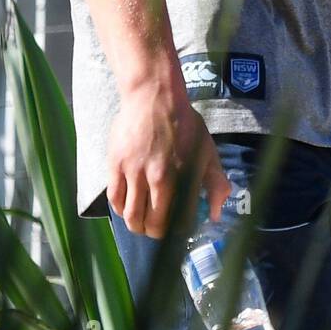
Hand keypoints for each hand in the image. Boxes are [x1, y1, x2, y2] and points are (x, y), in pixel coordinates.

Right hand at [107, 76, 232, 237]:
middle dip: (156, 233)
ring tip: (141, 224)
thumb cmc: (184, 123)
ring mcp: (135, 172)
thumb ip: (215, 183)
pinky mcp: (116, 165)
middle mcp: (160, 177)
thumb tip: (215, 214)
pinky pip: (115, 199)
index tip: (178, 229)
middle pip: (154, 224)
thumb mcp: (207, 149)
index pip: (182, 220)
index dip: (180, 231)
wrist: (154, 96)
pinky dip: (120, 211)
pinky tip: (127, 209)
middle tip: (157, 230)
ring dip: (137, 226)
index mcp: (185, 175)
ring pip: (132, 216)